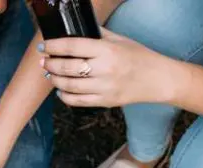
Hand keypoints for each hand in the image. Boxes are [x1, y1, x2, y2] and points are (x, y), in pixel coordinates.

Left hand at [39, 28, 176, 107]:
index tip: (44, 47)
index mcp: (107, 50)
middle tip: (44, 62)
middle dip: (51, 64)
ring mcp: (104, 88)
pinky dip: (65, 96)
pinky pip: (78, 101)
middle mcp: (104, 69)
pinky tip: (61, 90)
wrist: (158, 79)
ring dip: (55, 80)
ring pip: (69, 86)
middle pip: (67, 68)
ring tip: (50, 75)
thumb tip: (75, 31)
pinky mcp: (105, 102)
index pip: (72, 46)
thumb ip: (97, 35)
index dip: (54, 46)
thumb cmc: (139, 57)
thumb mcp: (119, 40)